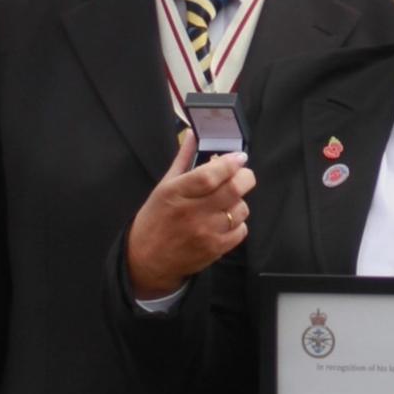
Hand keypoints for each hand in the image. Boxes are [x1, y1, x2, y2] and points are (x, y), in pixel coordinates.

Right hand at [126, 131, 255, 297]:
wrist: (147, 260)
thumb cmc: (155, 219)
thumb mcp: (164, 186)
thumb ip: (183, 159)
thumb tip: (194, 134)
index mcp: (176, 192)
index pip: (210, 175)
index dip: (230, 163)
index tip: (239, 157)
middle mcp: (192, 213)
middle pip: (234, 189)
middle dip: (246, 177)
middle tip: (243, 174)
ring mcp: (205, 233)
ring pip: (241, 209)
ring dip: (239, 201)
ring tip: (227, 201)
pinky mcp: (215, 249)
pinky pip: (242, 230)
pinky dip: (238, 223)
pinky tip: (225, 221)